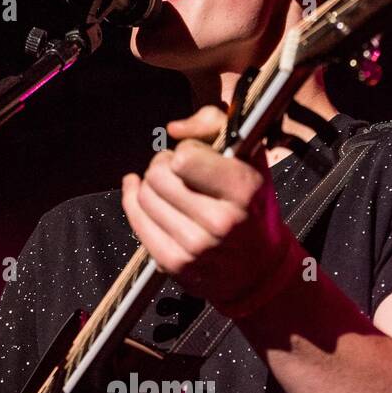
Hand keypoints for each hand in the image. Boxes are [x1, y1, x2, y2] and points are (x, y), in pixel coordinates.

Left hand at [120, 104, 301, 315]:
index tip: (195, 158)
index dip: (186, 151)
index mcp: (244, 190)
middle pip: (158, 175)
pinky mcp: (175, 264)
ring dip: (151, 185)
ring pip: (144, 196)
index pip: (185, 157)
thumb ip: (214, 124)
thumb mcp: (250, 157)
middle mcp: (221, 221)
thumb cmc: (251, 206)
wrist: (257, 268)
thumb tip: (173, 129)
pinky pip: (136, 221)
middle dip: (163, 166)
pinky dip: (134, 202)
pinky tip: (139, 194)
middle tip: (176, 172)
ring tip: (169, 188)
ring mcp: (196, 247)